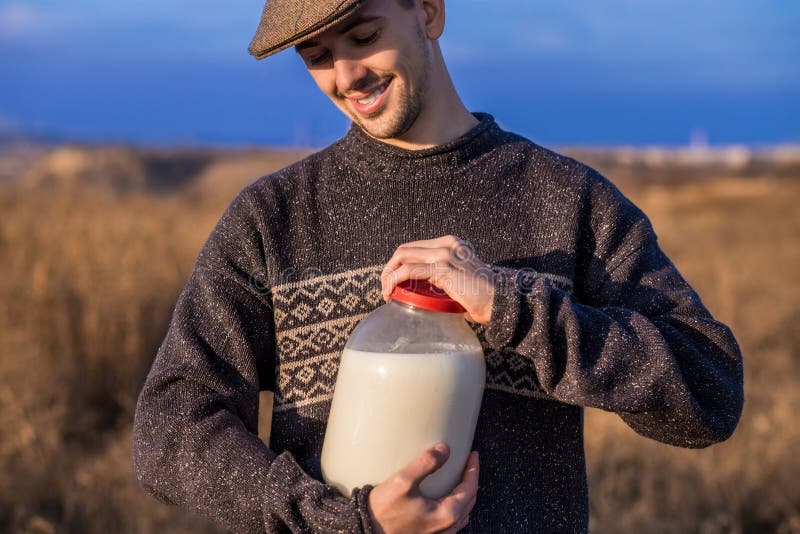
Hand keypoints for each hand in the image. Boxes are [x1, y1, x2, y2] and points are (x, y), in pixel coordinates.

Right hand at [367, 444, 478, 533]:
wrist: (366, 530)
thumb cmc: (383, 511)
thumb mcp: (403, 481)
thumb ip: (426, 463)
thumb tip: (444, 450)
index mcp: (446, 514)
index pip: (469, 488)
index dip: (473, 469)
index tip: (473, 454)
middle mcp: (447, 528)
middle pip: (469, 501)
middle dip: (471, 480)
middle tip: (470, 463)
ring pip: (463, 513)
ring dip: (465, 495)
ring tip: (462, 479)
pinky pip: (453, 522)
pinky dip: (456, 507)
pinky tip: (448, 500)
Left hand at [381, 235, 496, 323]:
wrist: (500, 301)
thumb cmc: (483, 296)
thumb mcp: (460, 278)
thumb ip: (442, 277)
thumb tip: (422, 288)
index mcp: (451, 243)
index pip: (414, 248)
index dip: (398, 263)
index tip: (394, 282)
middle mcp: (446, 244)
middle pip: (404, 249)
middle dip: (389, 268)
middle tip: (386, 288)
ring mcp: (444, 254)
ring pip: (402, 256)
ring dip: (388, 275)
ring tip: (386, 292)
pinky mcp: (442, 268)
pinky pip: (408, 270)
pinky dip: (394, 280)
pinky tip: (391, 292)